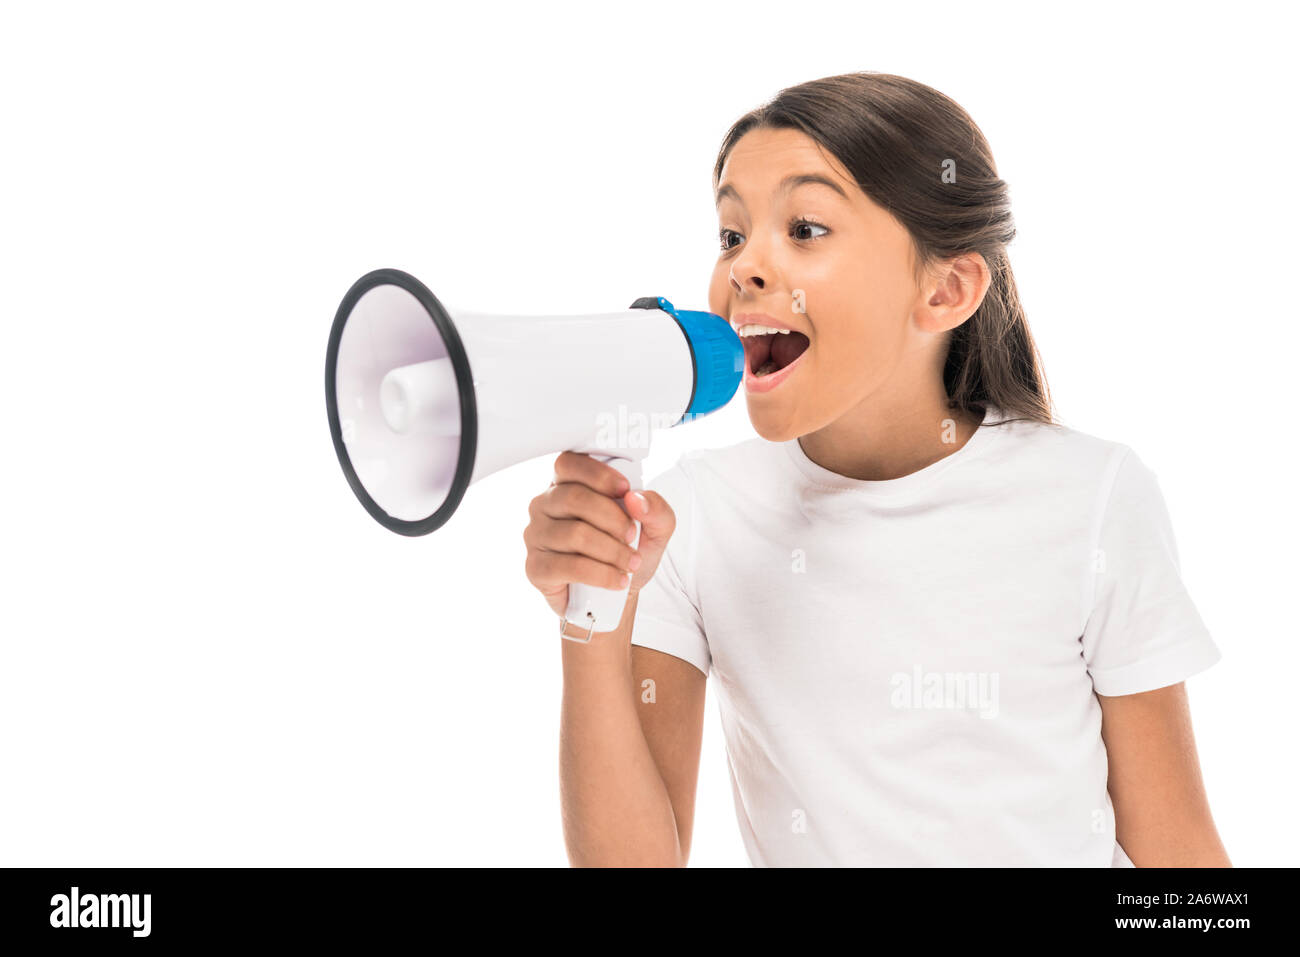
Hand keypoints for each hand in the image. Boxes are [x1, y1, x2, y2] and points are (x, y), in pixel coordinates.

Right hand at [523, 451, 676, 617]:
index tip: (625, 490)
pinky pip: (568, 567)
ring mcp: (536, 536)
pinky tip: (617, 580)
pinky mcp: (535, 567)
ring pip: (575, 534)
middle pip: (574, 498)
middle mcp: (545, 505)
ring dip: (612, 551)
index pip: (569, 463)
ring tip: (630, 563)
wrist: (615, 595)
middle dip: (612, 518)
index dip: (598, 474)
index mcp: (567, 485)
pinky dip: (601, 574)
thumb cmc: (626, 551)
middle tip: (632, 535)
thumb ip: (655, 508)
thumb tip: (637, 499)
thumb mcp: (654, 528)